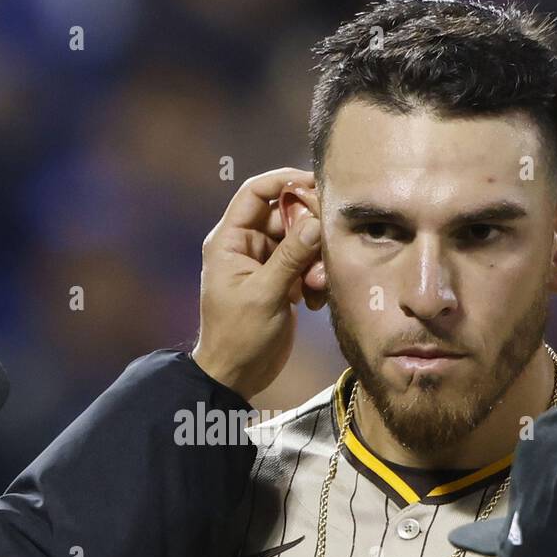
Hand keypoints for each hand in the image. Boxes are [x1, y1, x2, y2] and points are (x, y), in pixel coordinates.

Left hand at [191, 168, 321, 399]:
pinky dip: (314, 278)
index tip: (315, 183)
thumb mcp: (265, 294)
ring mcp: (265, 264)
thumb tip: (315, 222)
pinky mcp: (281, 281)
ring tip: (317, 285)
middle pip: (284, 214)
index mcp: (230, 240)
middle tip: (327, 245)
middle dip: (308, 230)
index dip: (283, 181)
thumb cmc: (238, 336)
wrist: (237, 375)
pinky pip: (304, 264)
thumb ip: (290, 257)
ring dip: (315, 260)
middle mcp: (246, 246)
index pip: (255, 192)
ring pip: (299, 241)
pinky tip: (314, 301)